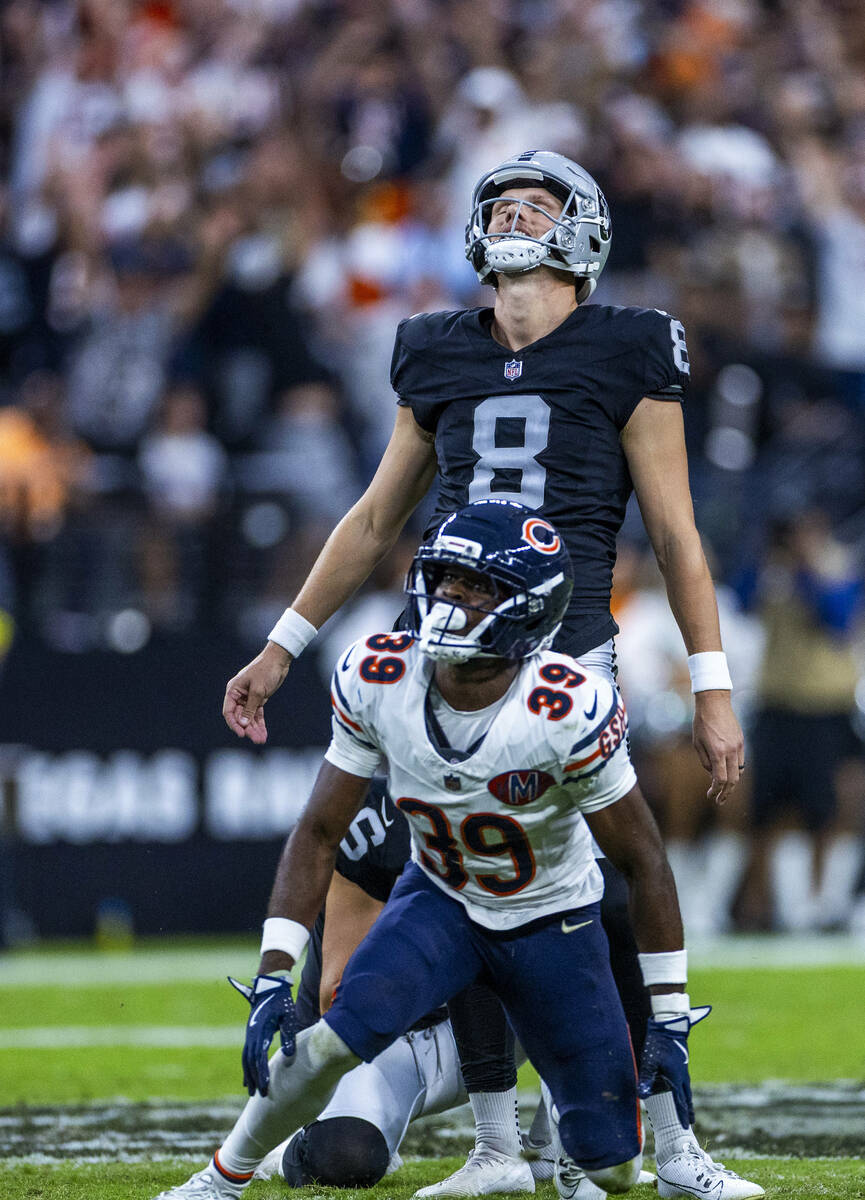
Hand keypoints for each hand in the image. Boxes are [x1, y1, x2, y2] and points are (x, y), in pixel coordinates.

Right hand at [223, 643, 291, 743]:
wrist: (278, 660)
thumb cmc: (265, 670)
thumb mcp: (258, 690)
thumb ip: (250, 708)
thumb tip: (243, 724)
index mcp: (233, 691)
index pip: (229, 712)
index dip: (234, 724)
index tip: (241, 734)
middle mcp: (239, 696)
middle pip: (240, 717)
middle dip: (248, 729)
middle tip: (257, 740)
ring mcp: (248, 698)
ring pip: (249, 718)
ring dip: (255, 729)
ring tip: (261, 740)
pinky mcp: (258, 700)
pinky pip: (257, 715)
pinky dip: (260, 724)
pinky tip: (263, 733)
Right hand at [229, 974, 297, 1096]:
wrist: (270, 988)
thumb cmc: (282, 1002)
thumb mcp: (288, 1016)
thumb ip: (288, 1035)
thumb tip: (289, 1055)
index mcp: (260, 1030)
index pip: (259, 1056)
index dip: (262, 1072)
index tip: (265, 1086)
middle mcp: (251, 1034)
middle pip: (250, 1061)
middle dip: (254, 1078)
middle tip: (260, 1094)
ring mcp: (249, 1035)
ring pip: (246, 1059)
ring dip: (248, 1076)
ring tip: (251, 1092)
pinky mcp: (251, 1035)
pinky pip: (246, 1055)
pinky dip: (247, 1068)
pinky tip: (247, 1080)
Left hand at [637, 1005, 710, 1126]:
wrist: (669, 1027)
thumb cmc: (658, 1044)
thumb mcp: (649, 1061)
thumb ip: (646, 1078)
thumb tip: (641, 1095)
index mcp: (676, 1078)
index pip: (680, 1101)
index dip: (682, 1114)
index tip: (686, 1126)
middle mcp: (683, 1076)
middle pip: (687, 1097)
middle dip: (688, 1110)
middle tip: (691, 1122)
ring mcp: (683, 1069)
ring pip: (686, 1089)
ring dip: (687, 1100)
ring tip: (688, 1109)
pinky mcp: (681, 1063)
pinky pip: (684, 1081)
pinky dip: (684, 1090)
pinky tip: (680, 1089)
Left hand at [692, 691, 743, 803]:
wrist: (714, 702)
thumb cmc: (702, 722)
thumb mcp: (697, 743)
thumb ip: (705, 761)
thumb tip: (713, 774)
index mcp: (718, 752)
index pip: (720, 779)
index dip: (716, 791)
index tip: (710, 796)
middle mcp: (731, 751)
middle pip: (733, 779)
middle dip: (727, 792)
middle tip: (720, 801)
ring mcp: (738, 746)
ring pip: (739, 771)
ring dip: (732, 783)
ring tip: (725, 790)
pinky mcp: (741, 741)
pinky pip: (741, 761)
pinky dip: (736, 770)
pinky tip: (729, 773)